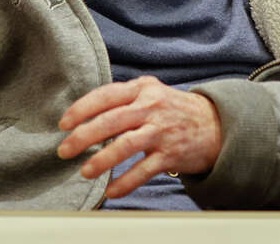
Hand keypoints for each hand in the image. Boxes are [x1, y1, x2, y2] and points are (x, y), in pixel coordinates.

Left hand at [56, 76, 222, 200]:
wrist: (215, 124)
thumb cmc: (173, 109)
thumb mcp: (150, 92)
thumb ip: (122, 99)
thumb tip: (85, 116)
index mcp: (142, 88)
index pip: (105, 95)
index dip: (81, 109)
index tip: (64, 123)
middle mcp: (151, 107)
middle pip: (111, 121)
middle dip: (83, 136)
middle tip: (64, 150)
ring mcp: (161, 131)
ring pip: (125, 145)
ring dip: (101, 160)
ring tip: (85, 171)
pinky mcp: (171, 154)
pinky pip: (144, 170)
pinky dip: (125, 182)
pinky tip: (111, 190)